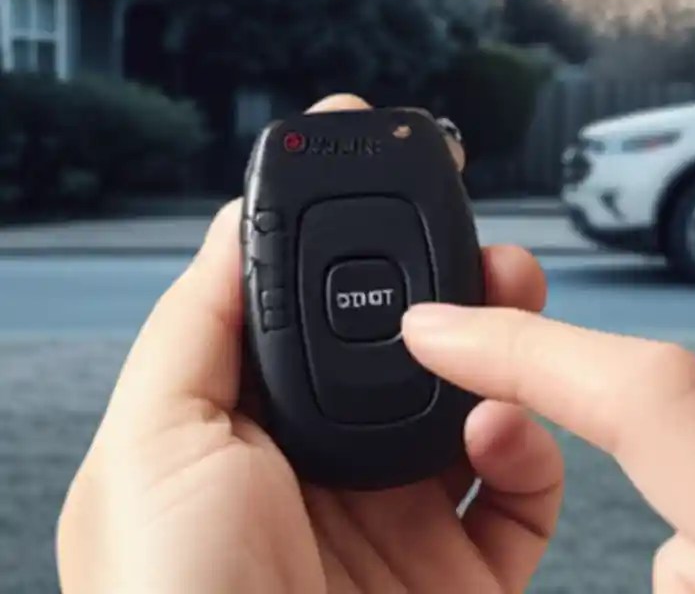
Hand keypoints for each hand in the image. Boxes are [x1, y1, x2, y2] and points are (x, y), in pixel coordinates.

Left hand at [56, 95, 563, 593]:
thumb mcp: (150, 450)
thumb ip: (197, 329)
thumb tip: (233, 221)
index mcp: (248, 432)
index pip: (309, 309)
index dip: (344, 231)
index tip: (378, 153)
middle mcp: (329, 468)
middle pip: (409, 346)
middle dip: (449, 279)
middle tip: (477, 230)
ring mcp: (405, 518)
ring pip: (478, 401)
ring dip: (508, 342)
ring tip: (516, 298)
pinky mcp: (468, 569)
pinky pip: (525, 489)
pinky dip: (533, 447)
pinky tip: (504, 427)